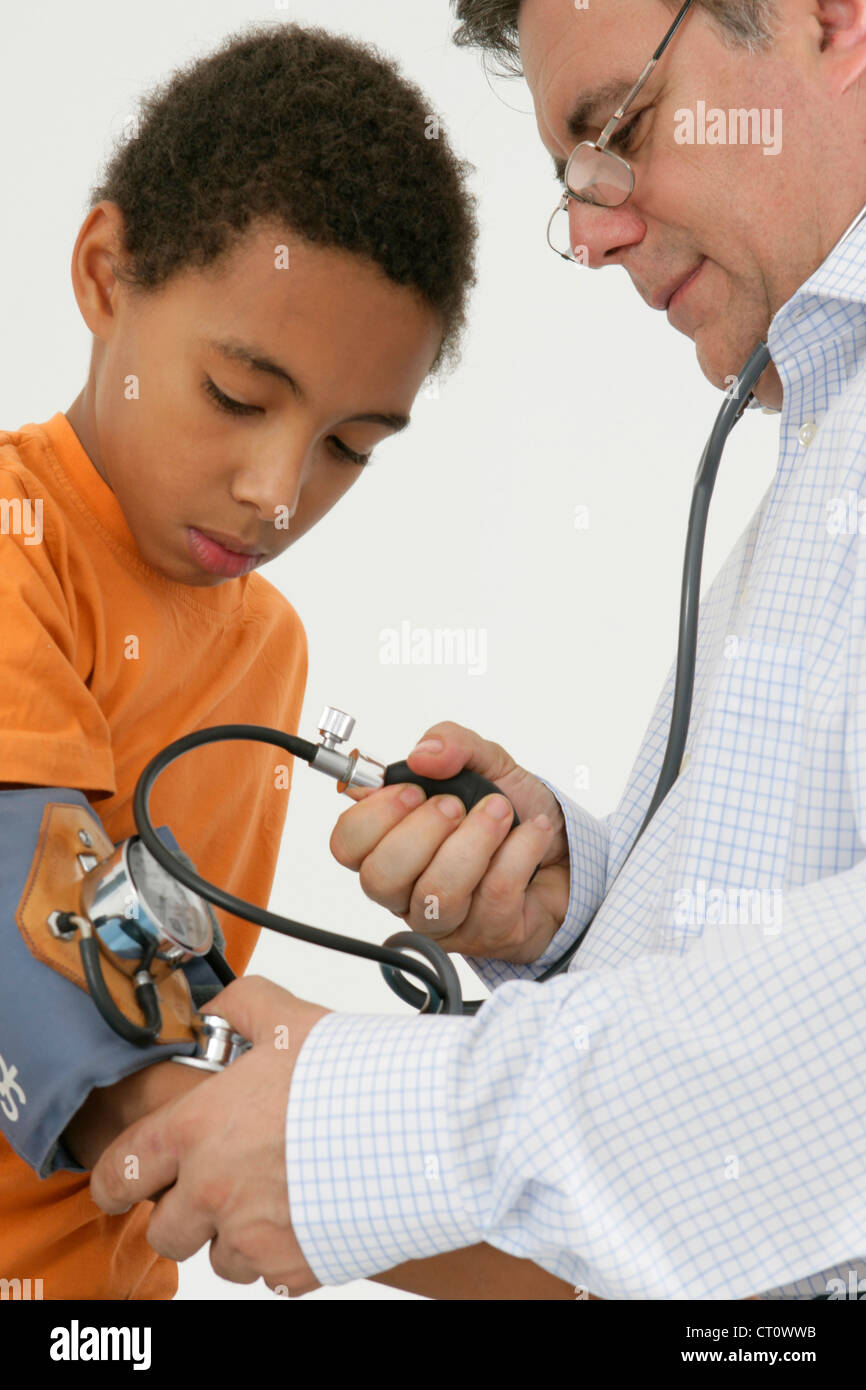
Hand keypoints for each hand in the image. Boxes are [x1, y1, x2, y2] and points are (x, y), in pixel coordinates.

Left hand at [88, 976, 331, 1294]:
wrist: (418, 1125)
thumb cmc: (353, 1074)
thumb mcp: (289, 1018)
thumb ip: (243, 1007)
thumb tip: (222, 1006)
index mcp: (199, 1131)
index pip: (123, 1170)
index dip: (117, 1178)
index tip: (123, 1181)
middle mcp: (215, 1192)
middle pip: (166, 1231)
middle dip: (185, 1212)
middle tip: (219, 1184)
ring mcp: (254, 1238)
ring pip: (221, 1260)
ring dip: (237, 1236)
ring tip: (276, 1195)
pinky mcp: (297, 1267)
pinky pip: (273, 1276)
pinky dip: (284, 1253)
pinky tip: (311, 1213)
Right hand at [330, 720, 570, 963]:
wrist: (570, 850)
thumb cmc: (515, 812)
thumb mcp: (485, 762)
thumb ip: (451, 744)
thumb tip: (423, 754)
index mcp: (391, 844)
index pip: (347, 844)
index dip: (372, 816)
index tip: (413, 790)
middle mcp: (408, 889)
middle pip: (380, 877)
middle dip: (424, 832)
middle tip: (457, 805)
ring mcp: (445, 919)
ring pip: (437, 893)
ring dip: (476, 841)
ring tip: (502, 813)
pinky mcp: (487, 936)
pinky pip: (494, 896)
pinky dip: (519, 853)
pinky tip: (532, 835)